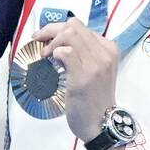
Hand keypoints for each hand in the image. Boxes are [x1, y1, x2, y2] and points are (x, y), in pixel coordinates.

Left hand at [33, 17, 118, 146]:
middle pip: (73, 26)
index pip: (81, 26)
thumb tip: (58, 39)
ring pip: (69, 35)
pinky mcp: (84, 75)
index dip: (58, 28)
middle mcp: (105, 52)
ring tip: (47, 56)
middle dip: (51, 31)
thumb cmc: (94, 98)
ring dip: (52, 43)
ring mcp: (96, 63)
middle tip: (40, 42)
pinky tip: (52, 64)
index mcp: (109, 48)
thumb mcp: (94, 69)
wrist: (102, 123)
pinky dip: (54, 54)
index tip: (46, 38)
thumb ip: (84, 52)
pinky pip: (65, 52)